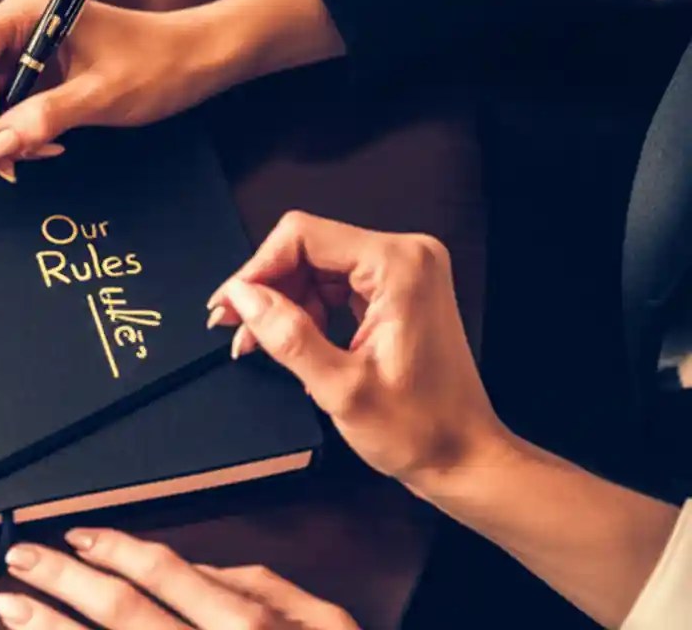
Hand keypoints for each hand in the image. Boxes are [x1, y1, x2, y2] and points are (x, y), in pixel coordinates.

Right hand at [0, 0, 237, 177]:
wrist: (194, 59)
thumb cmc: (158, 64)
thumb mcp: (101, 97)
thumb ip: (43, 119)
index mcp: (28, 9)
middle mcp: (17, 22)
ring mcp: (22, 44)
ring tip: (26, 159)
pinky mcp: (32, 67)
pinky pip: (0, 101)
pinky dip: (10, 131)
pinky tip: (40, 147)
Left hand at [0, 528, 358, 628]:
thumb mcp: (327, 625)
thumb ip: (264, 589)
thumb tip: (200, 564)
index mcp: (248, 629)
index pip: (164, 574)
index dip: (114, 548)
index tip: (74, 535)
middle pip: (121, 610)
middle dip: (64, 581)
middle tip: (19, 559)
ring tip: (11, 607)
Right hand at [208, 211, 514, 491]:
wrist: (463, 456)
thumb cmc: (419, 429)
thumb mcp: (340, 387)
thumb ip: (287, 335)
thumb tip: (240, 297)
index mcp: (399, 267)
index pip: (303, 236)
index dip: (256, 269)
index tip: (227, 307)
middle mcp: (406, 256)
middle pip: (308, 248)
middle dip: (266, 288)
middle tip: (234, 330)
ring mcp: (404, 272)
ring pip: (316, 267)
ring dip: (282, 303)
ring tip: (257, 343)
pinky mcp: (398, 290)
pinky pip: (336, 284)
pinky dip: (306, 310)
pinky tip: (288, 341)